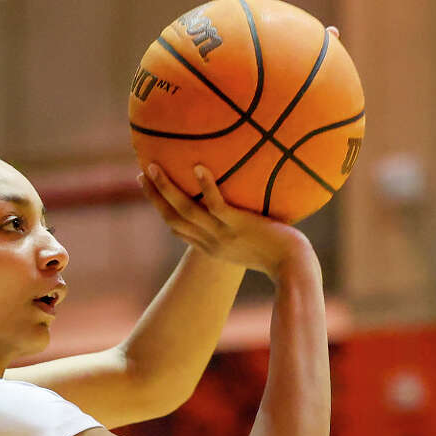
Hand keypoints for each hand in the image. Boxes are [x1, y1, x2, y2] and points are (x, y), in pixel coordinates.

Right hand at [138, 164, 311, 279]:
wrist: (294, 269)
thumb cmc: (282, 255)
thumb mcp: (255, 244)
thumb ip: (245, 229)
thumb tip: (249, 207)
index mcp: (212, 248)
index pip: (179, 230)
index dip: (163, 211)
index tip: (153, 193)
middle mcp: (212, 243)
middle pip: (173, 219)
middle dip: (154, 198)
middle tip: (141, 174)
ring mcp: (224, 235)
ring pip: (186, 211)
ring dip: (166, 189)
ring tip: (153, 167)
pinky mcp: (239, 226)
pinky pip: (216, 205)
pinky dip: (206, 187)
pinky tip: (198, 166)